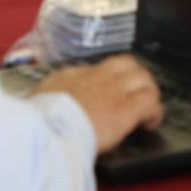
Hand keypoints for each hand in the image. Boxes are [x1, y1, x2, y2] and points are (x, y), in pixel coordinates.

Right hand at [34, 55, 163, 153]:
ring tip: (148, 109)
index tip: (107, 92)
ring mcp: (113, 91)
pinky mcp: (126, 109)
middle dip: (135, 76)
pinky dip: (155, 112)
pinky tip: (151, 124)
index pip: (96, 69)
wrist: (49, 128)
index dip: (107, 79)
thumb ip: (44, 96)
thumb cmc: (38, 120)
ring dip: (148, 92)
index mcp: (71, 75)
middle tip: (136, 94)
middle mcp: (95, 77)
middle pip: (126, 63)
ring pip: (143, 77)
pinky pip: (150, 102)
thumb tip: (40, 101)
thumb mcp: (35, 100)